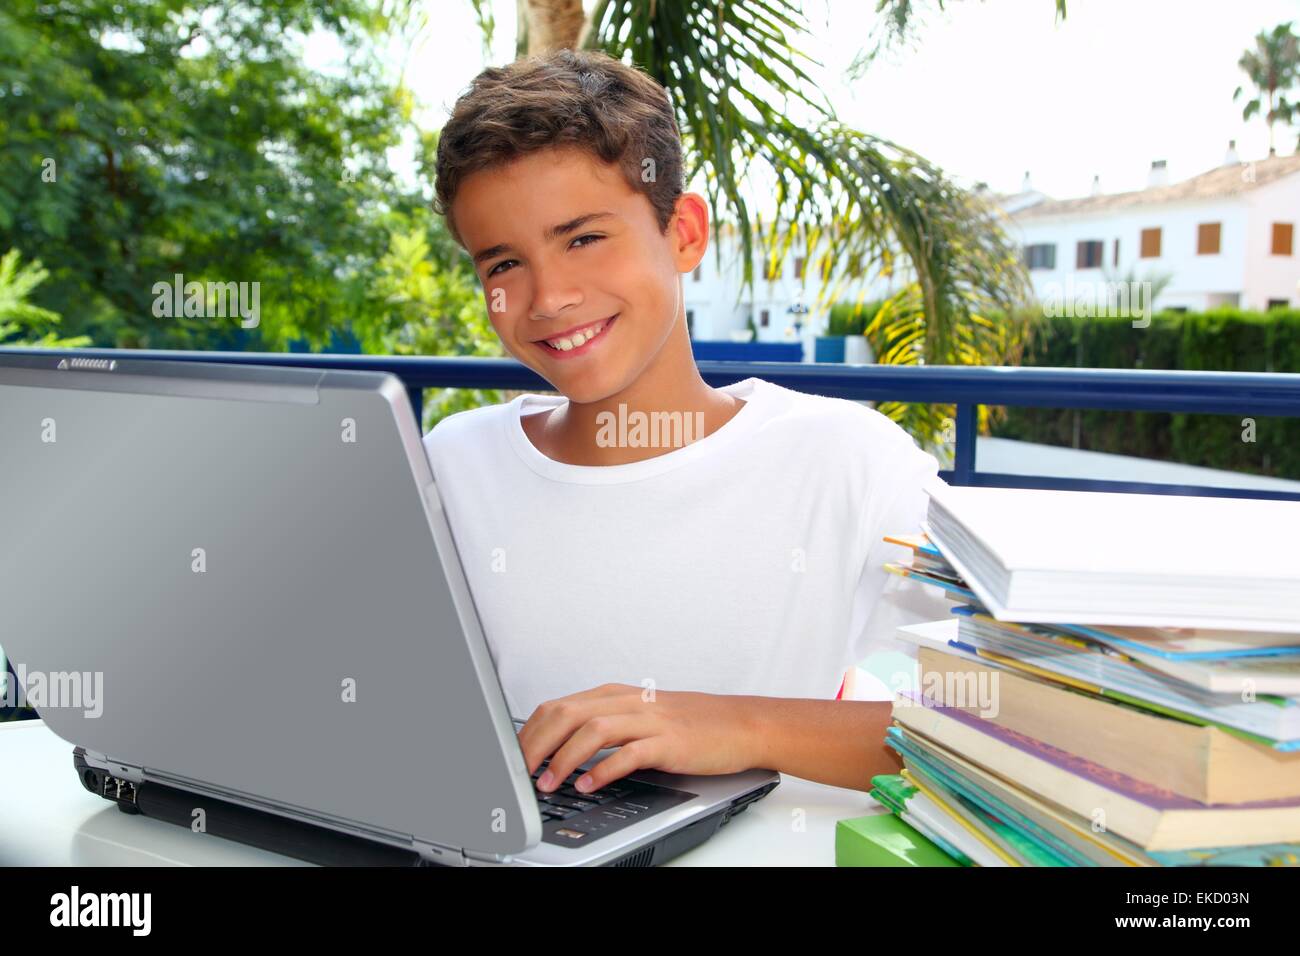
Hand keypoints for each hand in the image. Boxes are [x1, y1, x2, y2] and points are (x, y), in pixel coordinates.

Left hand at [517, 683, 762, 794]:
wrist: (740, 724)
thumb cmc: (689, 724)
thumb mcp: (637, 717)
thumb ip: (601, 726)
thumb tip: (558, 750)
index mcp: (614, 695)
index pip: (557, 706)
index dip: (528, 733)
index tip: (512, 757)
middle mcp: (627, 702)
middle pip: (566, 714)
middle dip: (535, 745)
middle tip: (520, 773)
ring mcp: (649, 721)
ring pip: (592, 730)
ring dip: (563, 759)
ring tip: (548, 783)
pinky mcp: (668, 742)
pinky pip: (629, 754)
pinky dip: (604, 770)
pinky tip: (589, 785)